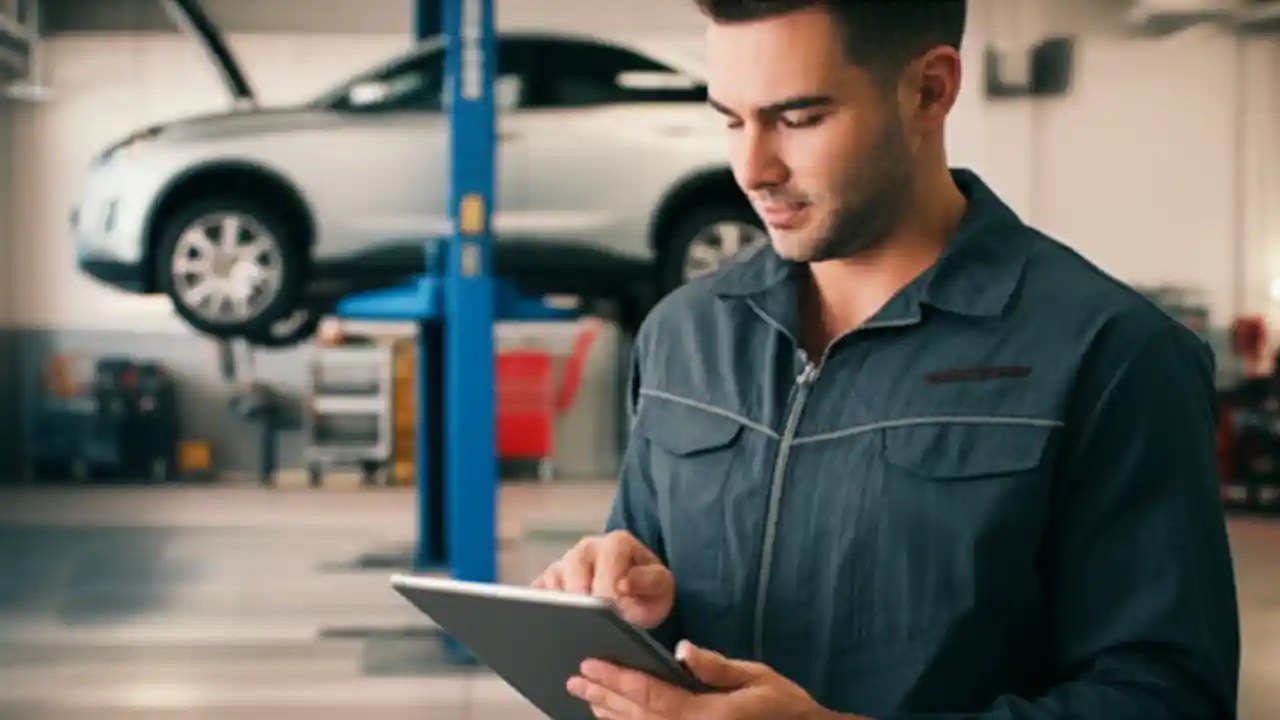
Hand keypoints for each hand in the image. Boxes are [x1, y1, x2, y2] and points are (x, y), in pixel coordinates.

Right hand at [531, 530, 675, 628]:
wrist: (638, 596)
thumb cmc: (649, 590)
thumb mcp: (661, 586)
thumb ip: (648, 582)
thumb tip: (622, 584)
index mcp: (616, 544)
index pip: (607, 562)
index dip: (608, 588)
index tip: (612, 614)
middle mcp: (586, 548)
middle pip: (574, 567)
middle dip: (581, 598)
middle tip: (588, 624)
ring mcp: (564, 564)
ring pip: (553, 580)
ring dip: (560, 606)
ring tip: (571, 631)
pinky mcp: (547, 583)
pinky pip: (536, 594)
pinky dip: (538, 611)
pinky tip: (550, 631)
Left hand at [567, 640, 862, 719]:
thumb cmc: (783, 706)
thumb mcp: (756, 677)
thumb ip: (716, 667)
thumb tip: (682, 650)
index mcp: (707, 716)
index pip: (652, 696)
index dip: (617, 679)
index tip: (591, 664)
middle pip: (637, 717)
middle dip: (603, 695)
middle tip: (575, 676)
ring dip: (609, 714)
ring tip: (586, 694)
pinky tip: (613, 717)